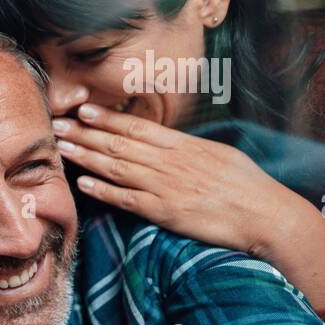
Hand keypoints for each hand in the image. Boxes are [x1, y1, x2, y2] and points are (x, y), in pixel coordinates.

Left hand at [53, 102, 288, 255]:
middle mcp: (171, 163)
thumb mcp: (219, 156)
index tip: (83, 108)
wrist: (268, 216)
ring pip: (118, 168)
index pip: (138, 128)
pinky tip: (83, 183)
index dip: (107, 118)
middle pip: (120, 145)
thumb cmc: (247, 186)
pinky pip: (128, 200)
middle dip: (85, 133)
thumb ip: (188, 149)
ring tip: (61, 147)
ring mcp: (167, 187)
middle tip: (56, 123)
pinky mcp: (166, 213)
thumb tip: (165, 141)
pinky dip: (104, 191)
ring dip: (86, 157)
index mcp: (184, 146)